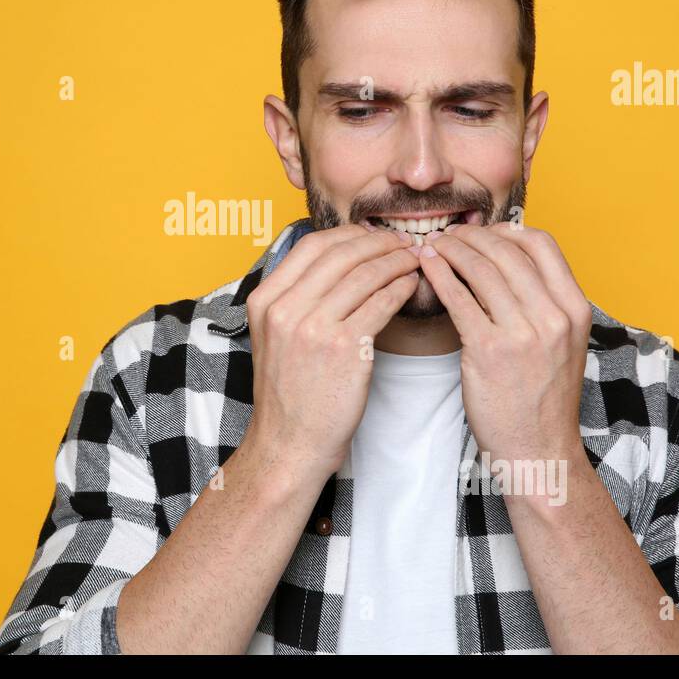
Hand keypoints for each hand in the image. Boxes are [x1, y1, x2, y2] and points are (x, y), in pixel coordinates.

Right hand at [244, 224, 422, 484]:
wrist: (289, 443)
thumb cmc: (289, 393)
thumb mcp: (274, 337)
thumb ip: (294, 299)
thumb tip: (337, 262)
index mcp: (264, 300)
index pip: (311, 245)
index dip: (348, 235)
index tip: (372, 237)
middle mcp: (285, 309)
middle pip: (341, 254)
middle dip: (379, 243)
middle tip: (403, 242)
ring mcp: (313, 328)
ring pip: (365, 274)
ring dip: (396, 261)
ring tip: (414, 260)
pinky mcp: (344, 349)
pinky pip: (381, 303)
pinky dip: (401, 288)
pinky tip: (412, 285)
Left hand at [419, 222, 591, 464]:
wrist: (538, 449)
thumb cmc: (542, 397)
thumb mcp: (562, 343)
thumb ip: (543, 302)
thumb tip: (509, 262)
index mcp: (574, 308)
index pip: (542, 243)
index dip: (507, 230)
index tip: (482, 233)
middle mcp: (553, 316)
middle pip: (506, 250)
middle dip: (470, 235)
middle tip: (447, 235)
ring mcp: (523, 333)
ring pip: (480, 268)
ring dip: (450, 250)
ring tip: (431, 246)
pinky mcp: (488, 351)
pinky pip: (458, 298)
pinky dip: (438, 275)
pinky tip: (425, 268)